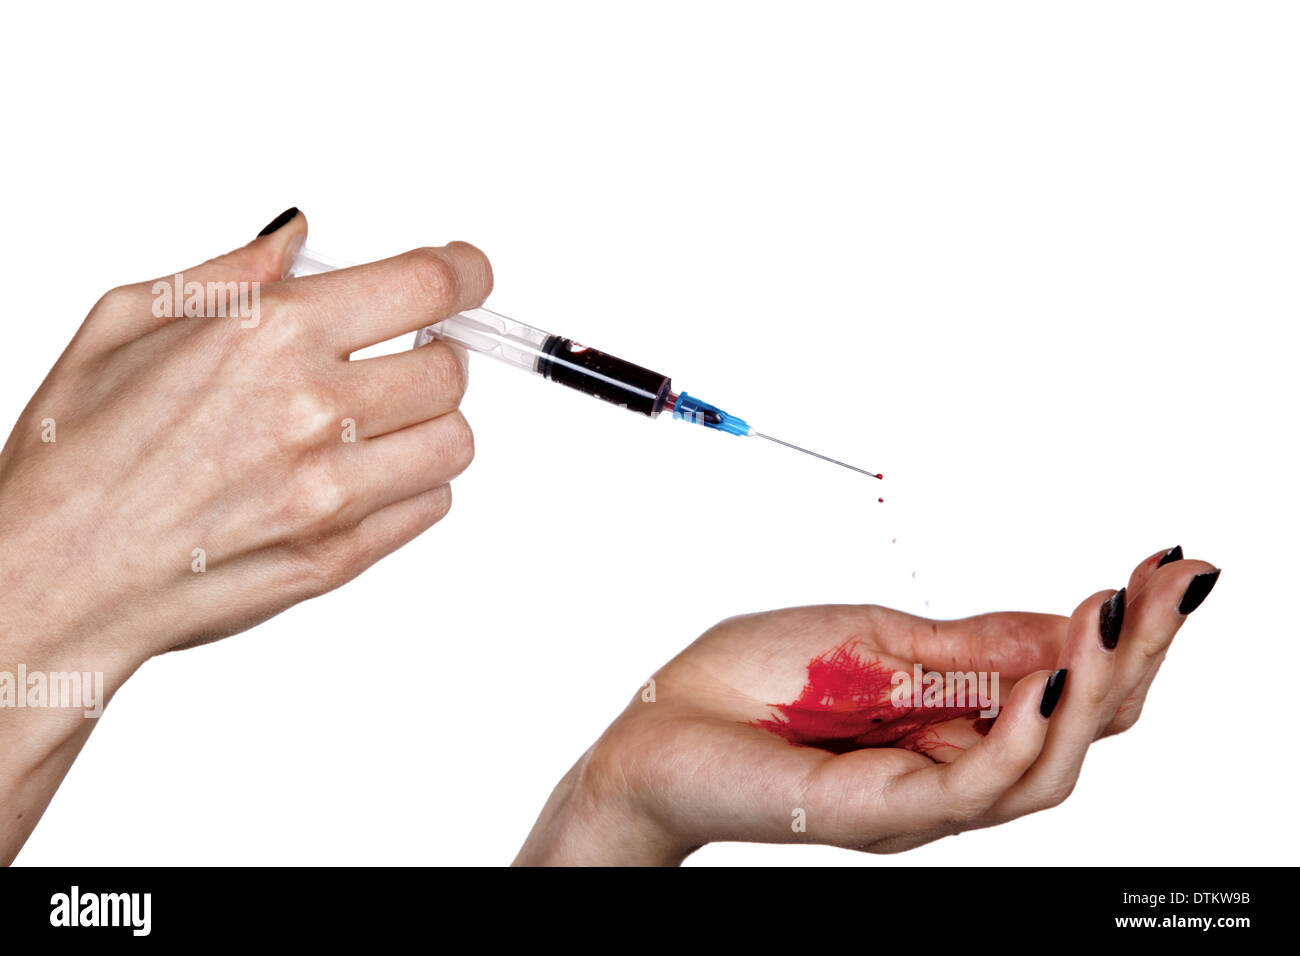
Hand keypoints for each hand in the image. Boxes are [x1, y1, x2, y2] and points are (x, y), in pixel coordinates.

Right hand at [0, 209, 491, 862]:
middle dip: (432, 354)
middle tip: (397, 357)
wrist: (49, 581)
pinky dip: (410, 484)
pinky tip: (356, 474)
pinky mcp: (339, 556)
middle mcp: (311, 414)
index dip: (465, 272)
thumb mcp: (120, 325)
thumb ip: (225, 275)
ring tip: (375, 421)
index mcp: (266, 339)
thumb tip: (294, 241)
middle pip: (450, 370)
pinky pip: (430, 506)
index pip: (425, 286)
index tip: (468, 273)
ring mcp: (331, 493)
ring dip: (428, 424)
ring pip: (454, 442)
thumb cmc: (71, 460)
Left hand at [515, 547, 1219, 864]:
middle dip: (1136, 657)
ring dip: (1095, 690)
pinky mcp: (881, 811)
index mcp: (951, 724)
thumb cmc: (749, 681)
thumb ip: (972, 646)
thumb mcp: (877, 638)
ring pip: (1047, 767)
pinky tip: (1049, 681)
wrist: (660, 726)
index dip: (1125, 635)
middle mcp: (950, 769)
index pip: (1064, 689)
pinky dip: (1022, 733)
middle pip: (1078, 732)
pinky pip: (974, 785)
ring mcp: (921, 799)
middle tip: (1175, 585)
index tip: (1170, 570)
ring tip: (1120, 618)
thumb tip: (1070, 623)